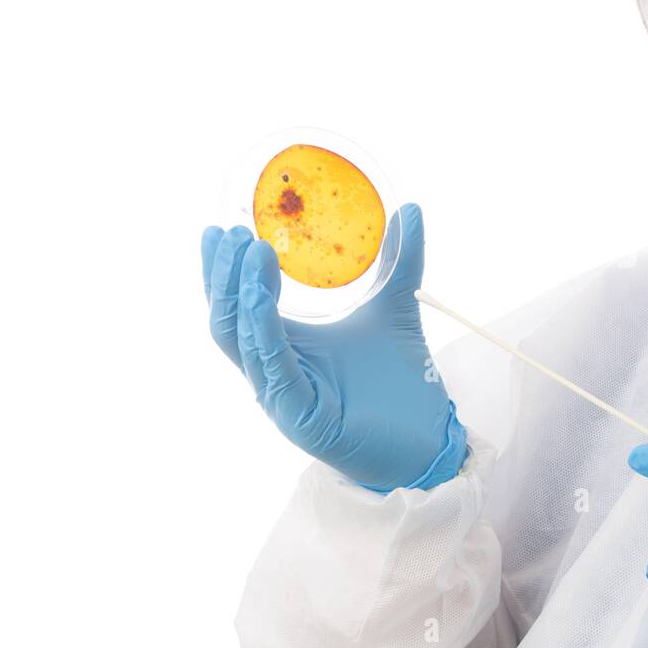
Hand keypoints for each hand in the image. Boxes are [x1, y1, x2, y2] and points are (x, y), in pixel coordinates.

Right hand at [200, 203, 465, 491]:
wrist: (428, 439)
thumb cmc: (403, 383)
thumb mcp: (398, 309)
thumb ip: (401, 262)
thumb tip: (409, 208)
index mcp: (288, 346)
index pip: (239, 306)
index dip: (224, 271)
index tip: (220, 228)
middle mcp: (276, 370)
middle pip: (228, 320)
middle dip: (221, 276)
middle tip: (226, 233)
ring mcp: (282, 395)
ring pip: (241, 341)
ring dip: (239, 294)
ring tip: (248, 251)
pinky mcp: (298, 416)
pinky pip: (272, 366)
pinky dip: (263, 329)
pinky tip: (261, 295)